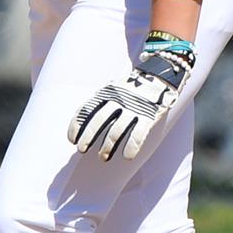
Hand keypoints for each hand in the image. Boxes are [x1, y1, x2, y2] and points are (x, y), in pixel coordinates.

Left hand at [69, 43, 194, 160]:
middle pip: (99, 121)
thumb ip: (101, 103)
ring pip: (116, 131)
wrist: (160, 75)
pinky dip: (131, 147)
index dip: (77, 126)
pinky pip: (138, 134)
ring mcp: (134, 107)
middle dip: (88, 137)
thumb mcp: (112, 89)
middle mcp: (119, 99)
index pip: (87, 109)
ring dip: (107, 146)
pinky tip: (127, 157)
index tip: (72, 140)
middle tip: (82, 150)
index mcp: (107, 92)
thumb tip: (84, 126)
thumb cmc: (131, 88)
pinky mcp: (149, 115)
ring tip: (103, 157)